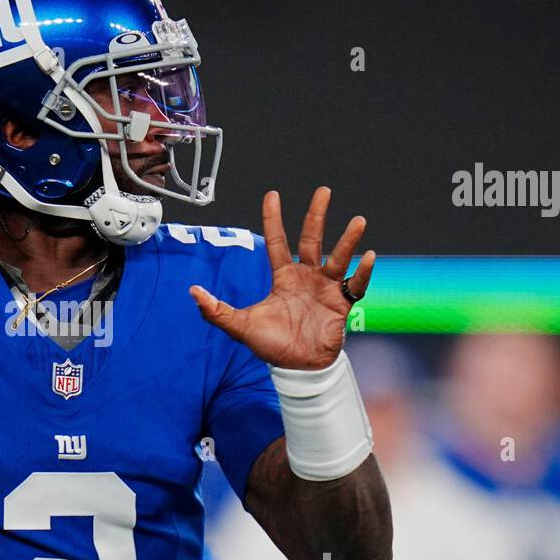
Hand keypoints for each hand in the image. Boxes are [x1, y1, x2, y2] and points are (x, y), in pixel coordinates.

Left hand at [190, 187, 375, 369]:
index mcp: (283, 277)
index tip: (272, 195)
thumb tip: (192, 292)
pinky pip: (355, 284)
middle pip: (311, 239)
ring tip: (358, 221)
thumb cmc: (272, 346)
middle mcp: (306, 277)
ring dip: (347, 240)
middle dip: (316, 215)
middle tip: (323, 191)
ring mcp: (326, 288)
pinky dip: (363, 272)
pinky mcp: (342, 303)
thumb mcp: (241, 326)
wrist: (298, 368)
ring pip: (338, 258)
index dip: (273, 219)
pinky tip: (367, 257)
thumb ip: (216, 310)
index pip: (277, 241)